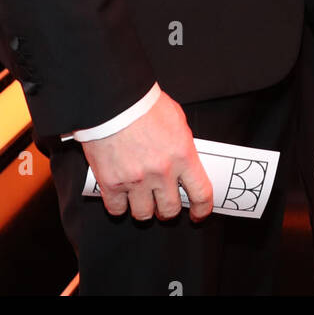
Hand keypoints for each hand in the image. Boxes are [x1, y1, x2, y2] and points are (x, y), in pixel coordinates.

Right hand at [81, 90, 212, 222]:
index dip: (202, 209)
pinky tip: (120, 197)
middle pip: (170, 210)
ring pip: (144, 214)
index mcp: (183, 155)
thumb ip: (182, 144)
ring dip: (144, 209)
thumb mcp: (176, 119)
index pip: (201, 194)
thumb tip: (184, 160)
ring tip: (140, 199)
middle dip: (167, 209)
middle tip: (163, 202)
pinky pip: (117, 209)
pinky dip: (119, 206)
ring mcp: (136, 180)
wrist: (113, 100)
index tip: (197, 213)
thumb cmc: (145, 104)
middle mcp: (161, 172)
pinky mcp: (111, 183)